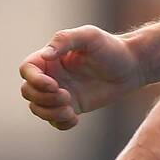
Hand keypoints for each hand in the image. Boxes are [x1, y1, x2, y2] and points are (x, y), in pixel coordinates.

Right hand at [19, 26, 144, 129]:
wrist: (133, 66)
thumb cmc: (111, 47)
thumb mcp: (89, 36)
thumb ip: (65, 40)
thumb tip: (44, 55)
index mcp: (51, 57)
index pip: (27, 69)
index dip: (34, 80)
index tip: (54, 85)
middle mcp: (52, 75)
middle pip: (27, 91)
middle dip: (42, 98)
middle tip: (66, 96)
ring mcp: (60, 92)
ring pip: (38, 108)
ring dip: (49, 112)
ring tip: (70, 110)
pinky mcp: (72, 106)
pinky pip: (55, 120)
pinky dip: (59, 122)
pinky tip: (74, 118)